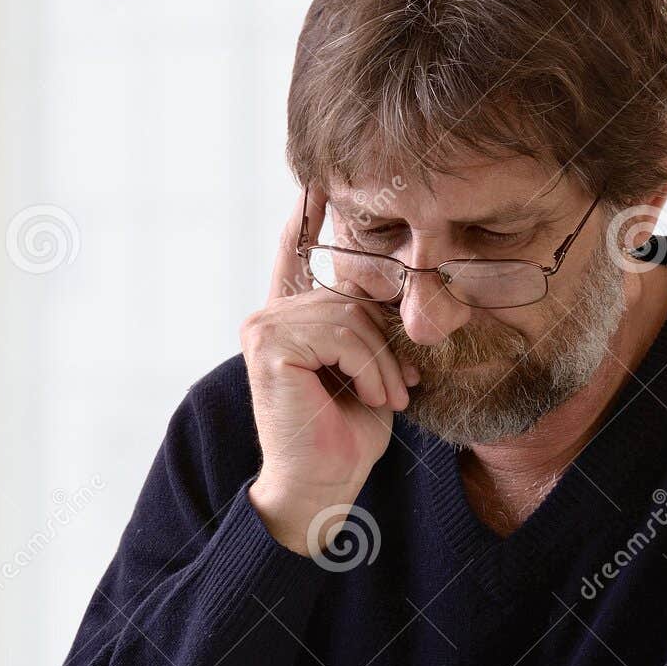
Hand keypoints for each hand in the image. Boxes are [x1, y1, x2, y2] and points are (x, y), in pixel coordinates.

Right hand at [242, 187, 418, 554]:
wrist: (324, 485)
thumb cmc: (349, 432)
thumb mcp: (372, 367)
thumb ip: (370, 326)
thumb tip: (402, 281)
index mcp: (290, 318)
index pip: (297, 253)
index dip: (306, 216)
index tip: (314, 180)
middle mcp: (269, 315)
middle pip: (350, 293)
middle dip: (385, 341)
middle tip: (400, 387)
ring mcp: (263, 327)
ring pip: (350, 314)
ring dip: (382, 362)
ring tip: (387, 397)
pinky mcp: (269, 345)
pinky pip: (343, 334)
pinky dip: (370, 368)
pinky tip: (373, 397)